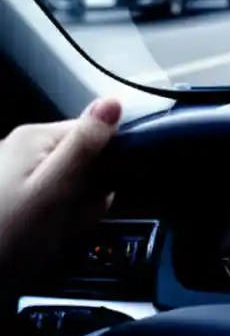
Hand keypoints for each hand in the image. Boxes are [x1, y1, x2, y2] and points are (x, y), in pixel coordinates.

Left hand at [0, 98, 121, 275]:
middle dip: (88, 193)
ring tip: (55, 229)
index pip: (96, 134)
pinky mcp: (13, 193)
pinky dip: (54, 217)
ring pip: (70, 184)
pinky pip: (51, 198)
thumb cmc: (9, 233)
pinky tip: (44, 232)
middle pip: (84, 161)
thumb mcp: (54, 190)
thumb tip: (114, 102)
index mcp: (35, 137)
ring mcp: (16, 170)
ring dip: (73, 209)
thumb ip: (84, 145)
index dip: (106, 166)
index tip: (94, 193)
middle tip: (70, 217)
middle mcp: (23, 146)